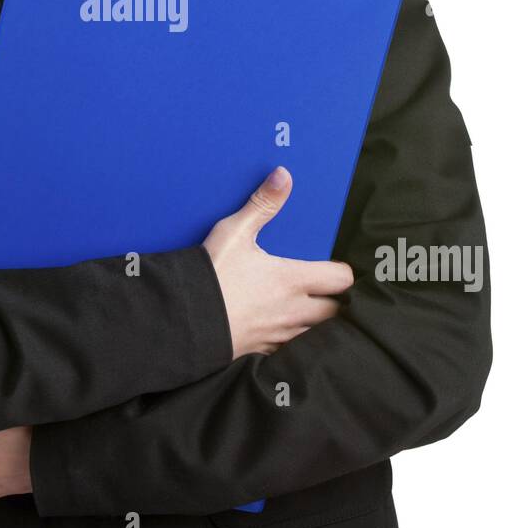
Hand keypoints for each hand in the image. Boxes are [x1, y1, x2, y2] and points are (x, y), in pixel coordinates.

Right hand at [202, 166, 354, 359]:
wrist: (184, 320)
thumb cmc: (211, 275)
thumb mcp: (234, 233)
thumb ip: (261, 205)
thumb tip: (284, 175)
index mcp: (293, 279)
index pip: (342, 279)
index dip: (342, 272)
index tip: (334, 267)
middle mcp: (294, 310)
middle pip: (336, 312)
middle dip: (335, 301)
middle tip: (324, 290)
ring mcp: (280, 335)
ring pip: (317, 334)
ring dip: (317, 323)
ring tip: (306, 309)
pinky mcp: (264, 351)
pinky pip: (291, 349)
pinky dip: (293, 341)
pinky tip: (280, 329)